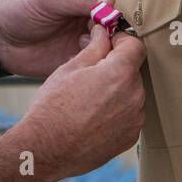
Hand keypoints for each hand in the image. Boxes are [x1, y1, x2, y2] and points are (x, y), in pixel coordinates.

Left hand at [0, 0, 124, 77]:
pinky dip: (102, 54)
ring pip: (117, 35)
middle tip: (115, 26)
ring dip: (113, 38)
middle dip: (123, 19)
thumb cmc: (21, 10)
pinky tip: (86, 51)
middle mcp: (94, 9)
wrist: (0, 41)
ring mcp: (92, 32)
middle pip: (123, 12)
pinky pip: (103, 55)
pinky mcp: (85, 54)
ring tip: (96, 38)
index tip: (126, 5)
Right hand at [9, 25, 146, 181]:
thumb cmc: (53, 107)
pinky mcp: (130, 137)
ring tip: (88, 100)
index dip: (120, 41)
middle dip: (115, 68)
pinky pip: (128, 116)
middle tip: (90, 74)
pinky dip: (116, 112)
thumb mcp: (70, 68)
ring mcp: (135, 119)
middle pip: (132, 71)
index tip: (106, 45)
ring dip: (116, 91)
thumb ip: (95, 47)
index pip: (135, 45)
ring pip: (131, 94)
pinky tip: (92, 117)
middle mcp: (135, 96)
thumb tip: (103, 32)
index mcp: (120, 73)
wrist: (46, 149)